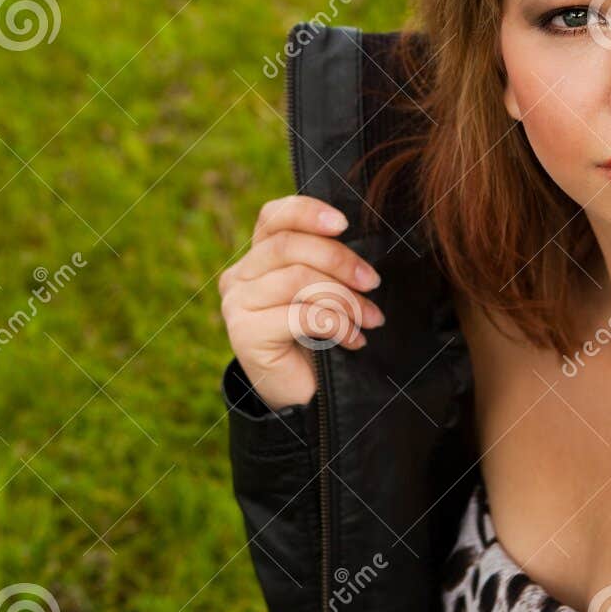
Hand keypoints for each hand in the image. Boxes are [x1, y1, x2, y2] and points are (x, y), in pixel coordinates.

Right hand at [218, 194, 384, 408]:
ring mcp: (237, 305)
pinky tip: (353, 340)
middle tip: (373, 282)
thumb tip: (357, 235)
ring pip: (298, 279)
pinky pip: (300, 315)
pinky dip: (336, 325)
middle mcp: (239, 277)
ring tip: (369, 318)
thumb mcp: (322, 292)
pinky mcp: (245, 334)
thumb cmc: (319, 340)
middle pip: (289, 246)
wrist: (304, 400)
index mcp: (257, 257)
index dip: (308, 212)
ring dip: (345, 298)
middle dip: (340, 261)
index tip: (345, 224)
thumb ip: (325, 262)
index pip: (274, 217)